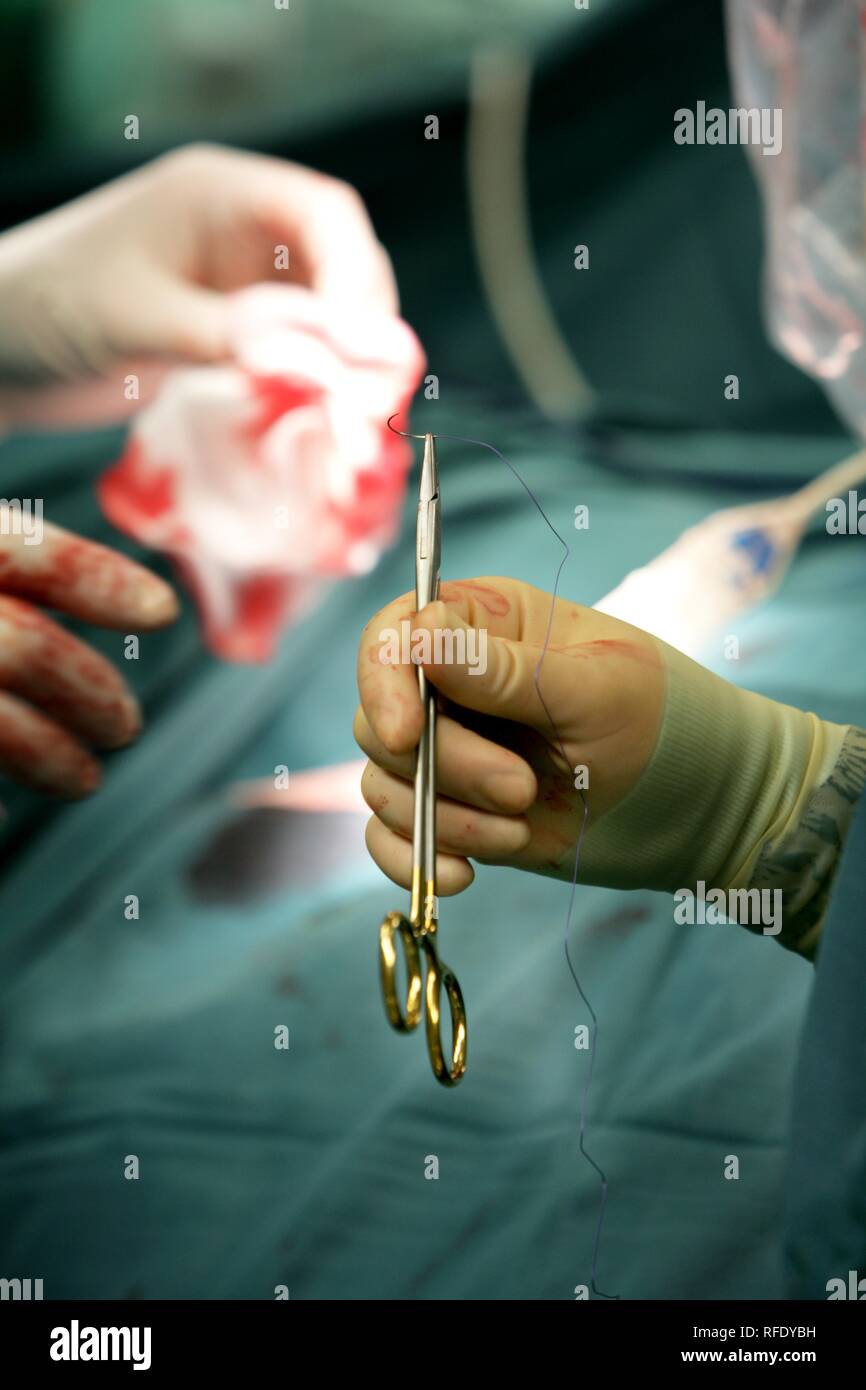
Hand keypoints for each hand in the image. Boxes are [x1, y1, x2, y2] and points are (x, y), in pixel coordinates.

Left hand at [0, 143, 397, 427]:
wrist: (2, 349)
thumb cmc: (51, 307)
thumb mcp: (137, 315)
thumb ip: (224, 333)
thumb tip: (315, 360)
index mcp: (222, 193)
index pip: (327, 214)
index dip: (360, 276)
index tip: (368, 346)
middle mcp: (242, 231)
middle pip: (340, 265)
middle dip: (364, 328)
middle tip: (373, 398)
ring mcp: (240, 283)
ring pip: (326, 315)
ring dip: (347, 362)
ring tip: (356, 418)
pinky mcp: (232, 332)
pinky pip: (296, 352)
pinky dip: (316, 384)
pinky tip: (322, 419)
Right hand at [0, 510, 176, 802]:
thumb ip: (8, 570)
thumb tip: (81, 548)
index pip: (22, 552)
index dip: (95, 580)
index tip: (162, 610)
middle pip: (21, 650)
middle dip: (89, 691)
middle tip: (127, 729)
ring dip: (47, 756)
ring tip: (84, 781)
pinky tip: (2, 814)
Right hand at [354, 578, 665, 894]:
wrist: (701, 811)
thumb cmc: (665, 725)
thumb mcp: (595, 691)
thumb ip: (506, 670)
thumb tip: (421, 630)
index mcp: (487, 625)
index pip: (393, 636)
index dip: (385, 684)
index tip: (409, 736)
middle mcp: (454, 684)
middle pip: (383, 721)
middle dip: (444, 766)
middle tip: (521, 791)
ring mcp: (451, 751)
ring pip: (385, 782)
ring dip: (443, 819)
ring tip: (520, 832)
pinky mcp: (455, 812)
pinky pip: (391, 835)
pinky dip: (413, 859)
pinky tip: (463, 877)